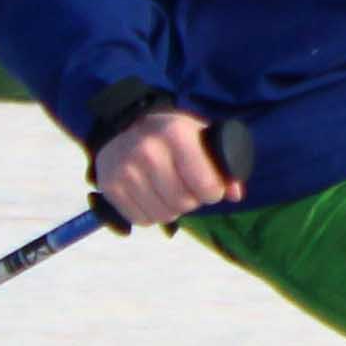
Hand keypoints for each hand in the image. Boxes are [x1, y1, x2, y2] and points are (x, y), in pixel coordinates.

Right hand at [93, 108, 241, 228]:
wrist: (124, 125)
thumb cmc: (171, 134)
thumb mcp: (200, 136)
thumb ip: (223, 163)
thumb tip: (235, 195)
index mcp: (176, 134)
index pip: (205, 185)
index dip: (214, 193)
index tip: (211, 189)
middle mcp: (148, 150)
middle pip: (183, 203)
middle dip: (193, 201)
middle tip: (189, 190)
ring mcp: (125, 169)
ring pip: (163, 215)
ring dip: (172, 210)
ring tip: (171, 192)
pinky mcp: (109, 186)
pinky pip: (141, 219)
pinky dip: (151, 214)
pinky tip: (152, 196)